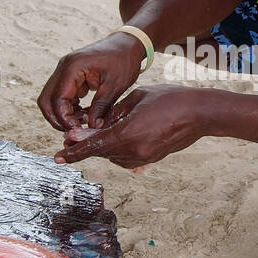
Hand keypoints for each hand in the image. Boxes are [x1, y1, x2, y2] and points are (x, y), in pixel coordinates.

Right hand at [37, 35, 143, 131]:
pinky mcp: (70, 76)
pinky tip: (83, 115)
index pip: (57, 99)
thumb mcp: (115, 86)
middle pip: (46, 100)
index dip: (64, 119)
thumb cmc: (123, 60)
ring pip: (51, 99)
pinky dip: (68, 108)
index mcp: (72, 67)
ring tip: (81, 123)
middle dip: (57, 119)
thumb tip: (91, 128)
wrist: (127, 43)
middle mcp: (63, 68)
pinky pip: (61, 96)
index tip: (78, 129)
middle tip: (74, 130)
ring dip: (62, 114)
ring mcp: (65, 71)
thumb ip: (101, 107)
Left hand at [54, 87, 208, 167]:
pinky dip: (117, 149)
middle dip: (86, 146)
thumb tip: (97, 126)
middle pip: (101, 152)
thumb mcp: (135, 98)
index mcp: (127, 134)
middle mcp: (134, 151)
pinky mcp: (152, 158)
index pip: (93, 146)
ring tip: (95, 134)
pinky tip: (117, 137)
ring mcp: (144, 157)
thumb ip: (114, 114)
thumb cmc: (169, 99)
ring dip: (103, 148)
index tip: (58, 157)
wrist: (200, 113)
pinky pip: (127, 158)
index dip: (74, 152)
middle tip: (70, 139)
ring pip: (113, 156)